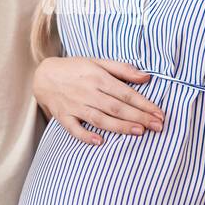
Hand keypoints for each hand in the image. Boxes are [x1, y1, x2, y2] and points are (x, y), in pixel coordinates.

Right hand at [35, 57, 163, 145]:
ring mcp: (75, 105)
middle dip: (139, 117)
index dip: (145, 103)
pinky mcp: (63, 116)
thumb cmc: (76, 69)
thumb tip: (147, 77)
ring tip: (139, 132)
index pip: (126, 93)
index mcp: (98, 77)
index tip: (160, 113)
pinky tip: (100, 142)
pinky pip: (74, 129)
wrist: (44, 75)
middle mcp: (88, 92)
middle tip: (158, 126)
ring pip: (100, 119)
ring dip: (120, 126)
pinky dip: (86, 136)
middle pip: (117, 107)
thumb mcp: (99, 62)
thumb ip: (123, 69)